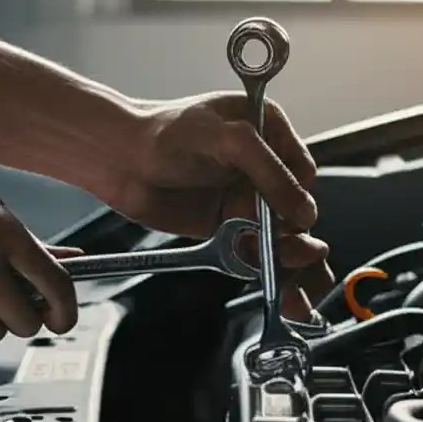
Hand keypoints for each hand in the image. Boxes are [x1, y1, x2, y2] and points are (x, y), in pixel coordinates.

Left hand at [103, 92, 334, 318]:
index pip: (302, 172)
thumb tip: (302, 210)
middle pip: (296, 208)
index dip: (298, 196)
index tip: (291, 217)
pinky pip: (256, 251)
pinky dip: (267, 270)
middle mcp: (261, 166)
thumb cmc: (165, 133)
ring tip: (290, 279)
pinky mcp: (228, 226)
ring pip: (281, 234)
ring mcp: (244, 197)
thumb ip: (269, 172)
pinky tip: (281, 289)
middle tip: (291, 252)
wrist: (119, 160)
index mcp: (268, 132)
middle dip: (297, 235)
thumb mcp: (228, 138)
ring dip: (289, 259)